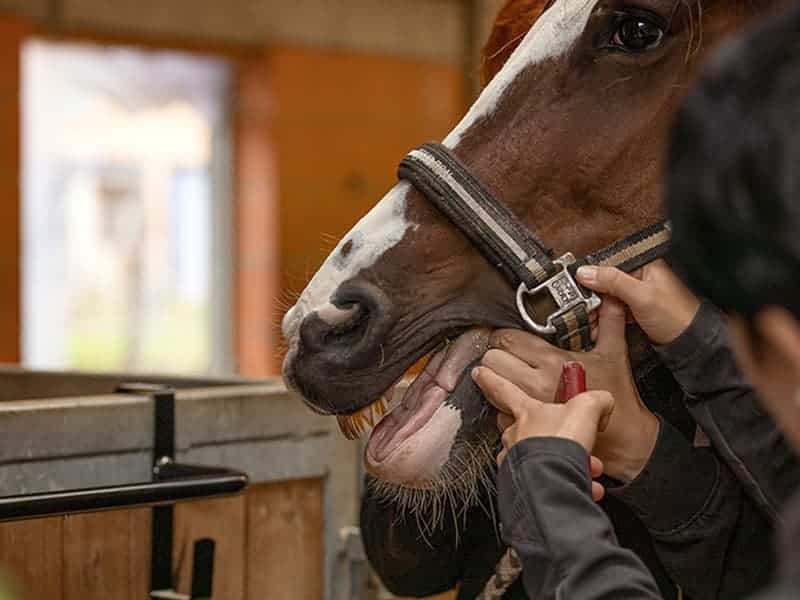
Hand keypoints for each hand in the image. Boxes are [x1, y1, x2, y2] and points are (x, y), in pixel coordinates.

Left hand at [472, 365, 610, 501]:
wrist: (553, 481)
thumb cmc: (560, 443)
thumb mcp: (585, 408)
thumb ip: (595, 400)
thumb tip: (602, 401)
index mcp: (527, 414)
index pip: (504, 390)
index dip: (492, 379)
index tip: (478, 372)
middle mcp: (516, 437)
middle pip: (530, 431)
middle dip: (557, 438)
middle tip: (577, 443)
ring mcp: (517, 462)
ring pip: (543, 459)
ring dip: (568, 463)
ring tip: (588, 469)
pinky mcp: (523, 486)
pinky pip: (547, 482)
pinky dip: (568, 483)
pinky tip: (586, 487)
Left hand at [481, 297, 659, 481]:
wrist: (625, 444)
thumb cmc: (621, 401)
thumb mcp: (614, 355)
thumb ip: (609, 322)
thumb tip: (610, 296)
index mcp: (552, 363)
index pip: (507, 339)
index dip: (503, 335)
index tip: (506, 337)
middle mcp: (535, 386)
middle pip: (492, 362)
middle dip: (495, 357)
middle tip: (504, 357)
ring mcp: (527, 413)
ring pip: (490, 391)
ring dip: (497, 384)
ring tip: (510, 380)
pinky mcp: (523, 436)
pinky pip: (499, 417)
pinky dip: (504, 411)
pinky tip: (519, 407)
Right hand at [576, 259, 700, 345]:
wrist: (691, 343)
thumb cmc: (676, 316)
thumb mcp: (641, 295)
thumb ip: (612, 281)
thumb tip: (585, 271)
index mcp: (644, 263)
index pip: (608, 263)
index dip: (591, 276)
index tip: (577, 288)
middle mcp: (639, 275)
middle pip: (605, 280)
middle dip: (592, 296)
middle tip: (584, 308)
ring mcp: (636, 292)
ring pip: (607, 295)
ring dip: (597, 308)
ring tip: (590, 319)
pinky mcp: (635, 307)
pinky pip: (613, 307)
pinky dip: (605, 315)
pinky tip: (599, 323)